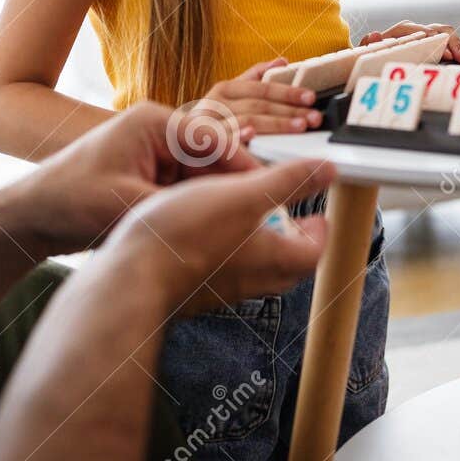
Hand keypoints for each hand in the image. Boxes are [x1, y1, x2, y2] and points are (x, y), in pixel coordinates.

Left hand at [0, 102, 260, 257]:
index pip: (215, 141)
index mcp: (154, 123)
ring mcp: (155, 151)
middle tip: (266, 215)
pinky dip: (198, 205)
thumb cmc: (70, 202)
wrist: (30, 215)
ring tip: (245, 225)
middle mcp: (158, 130)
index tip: (271, 193)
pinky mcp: (150, 171)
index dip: (246, 169)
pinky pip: (187, 186)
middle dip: (234, 186)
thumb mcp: (129, 204)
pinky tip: (216, 228)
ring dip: (218, 198)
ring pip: (203, 175)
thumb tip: (225, 213)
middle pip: (214, 157)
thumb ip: (180, 204)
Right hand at [104, 158, 333, 316]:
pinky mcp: (193, 289)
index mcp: (274, 260)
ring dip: (257, 243)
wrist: (130, 278)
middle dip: (291, 239)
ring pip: (253, 268)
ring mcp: (221, 289)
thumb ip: (288, 181)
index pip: (315, 252)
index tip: (317, 214)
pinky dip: (226, 250)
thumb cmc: (186, 236)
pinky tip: (205, 231)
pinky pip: (221, 270)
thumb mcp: (243, 194)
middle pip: (286, 264)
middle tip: (286, 215)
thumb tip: (329, 170)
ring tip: (245, 215)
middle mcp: (252, 281)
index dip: (320, 230)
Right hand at [192, 57, 322, 138]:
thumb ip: (254, 78)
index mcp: (225, 89)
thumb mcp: (229, 95)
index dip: (288, 92)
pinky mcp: (204, 147)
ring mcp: (210, 125)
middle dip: (290, 111)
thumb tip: (283, 61)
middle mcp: (216, 104)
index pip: (262, 88)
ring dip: (276, 124)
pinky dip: (238, 137)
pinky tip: (252, 136)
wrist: (175, 145)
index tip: (311, 97)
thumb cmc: (210, 120)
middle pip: (259, 105)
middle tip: (314, 117)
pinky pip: (225, 142)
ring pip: (248, 121)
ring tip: (299, 127)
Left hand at [357, 20, 459, 60]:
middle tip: (457, 56)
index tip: (441, 47)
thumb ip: (369, 44)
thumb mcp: (366, 51)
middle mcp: (417, 30)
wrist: (377, 56)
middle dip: (450, 42)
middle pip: (438, 30)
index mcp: (402, 31)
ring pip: (447, 34)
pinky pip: (451, 42)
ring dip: (458, 44)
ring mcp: (428, 36)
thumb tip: (375, 34)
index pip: (418, 30)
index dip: (430, 37)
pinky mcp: (435, 44)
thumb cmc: (374, 55)